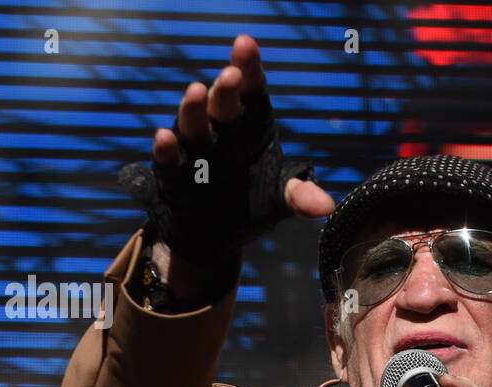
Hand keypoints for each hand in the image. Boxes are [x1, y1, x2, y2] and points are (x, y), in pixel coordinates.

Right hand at [120, 34, 334, 263]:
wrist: (214, 236)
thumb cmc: (249, 202)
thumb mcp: (277, 198)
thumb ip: (299, 196)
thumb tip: (326, 208)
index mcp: (249, 128)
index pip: (250, 92)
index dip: (249, 69)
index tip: (246, 44)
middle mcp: (220, 133)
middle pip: (222, 106)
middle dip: (226, 89)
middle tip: (232, 74)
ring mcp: (194, 152)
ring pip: (193, 126)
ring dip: (194, 109)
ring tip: (196, 91)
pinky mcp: (172, 177)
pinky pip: (169, 161)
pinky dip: (167, 150)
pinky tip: (165, 137)